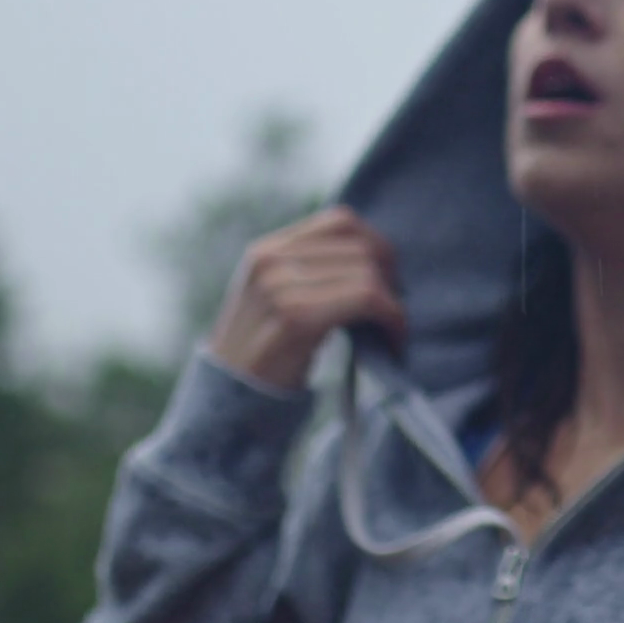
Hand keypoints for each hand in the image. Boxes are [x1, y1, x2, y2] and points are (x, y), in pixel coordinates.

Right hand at [207, 205, 405, 389]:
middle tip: (393, 312)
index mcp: (266, 251)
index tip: (388, 278)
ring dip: (394, 305)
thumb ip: (310, 271)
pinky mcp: (296, 316)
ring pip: (368, 274)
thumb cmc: (265, 356)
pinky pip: (367, 299)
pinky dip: (391, 318)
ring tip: (392, 331)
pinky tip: (393, 341)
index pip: (341, 221)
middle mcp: (270, 261)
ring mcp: (280, 287)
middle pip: (361, 247)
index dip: (377, 246)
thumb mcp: (275, 299)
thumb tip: (375, 257)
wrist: (229, 401)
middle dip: (390, 279)